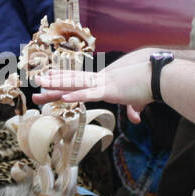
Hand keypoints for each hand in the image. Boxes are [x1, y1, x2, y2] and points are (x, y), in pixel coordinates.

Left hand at [35, 60, 152, 123]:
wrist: (158, 76)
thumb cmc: (148, 86)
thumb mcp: (137, 100)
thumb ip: (134, 109)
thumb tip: (136, 118)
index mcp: (103, 82)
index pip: (78, 83)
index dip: (63, 83)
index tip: (48, 83)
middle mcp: (99, 80)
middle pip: (71, 83)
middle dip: (52, 86)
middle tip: (35, 88)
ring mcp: (103, 84)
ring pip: (75, 85)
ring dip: (58, 86)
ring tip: (41, 86)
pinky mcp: (109, 90)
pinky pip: (90, 94)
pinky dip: (77, 95)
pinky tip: (64, 97)